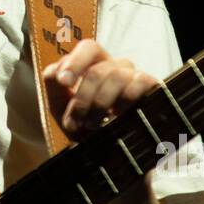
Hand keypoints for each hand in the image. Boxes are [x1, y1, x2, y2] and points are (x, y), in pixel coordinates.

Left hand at [42, 38, 161, 144]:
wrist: (108, 155)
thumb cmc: (84, 126)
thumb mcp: (61, 108)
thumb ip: (53, 87)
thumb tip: (56, 72)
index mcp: (95, 64)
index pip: (89, 48)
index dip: (75, 62)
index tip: (64, 82)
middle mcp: (116, 66)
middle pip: (98, 69)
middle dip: (82, 98)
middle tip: (75, 123)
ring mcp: (134, 76)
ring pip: (116, 77)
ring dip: (99, 104)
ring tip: (92, 126)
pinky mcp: (150, 89)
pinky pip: (138, 83)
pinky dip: (123, 102)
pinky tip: (117, 118)